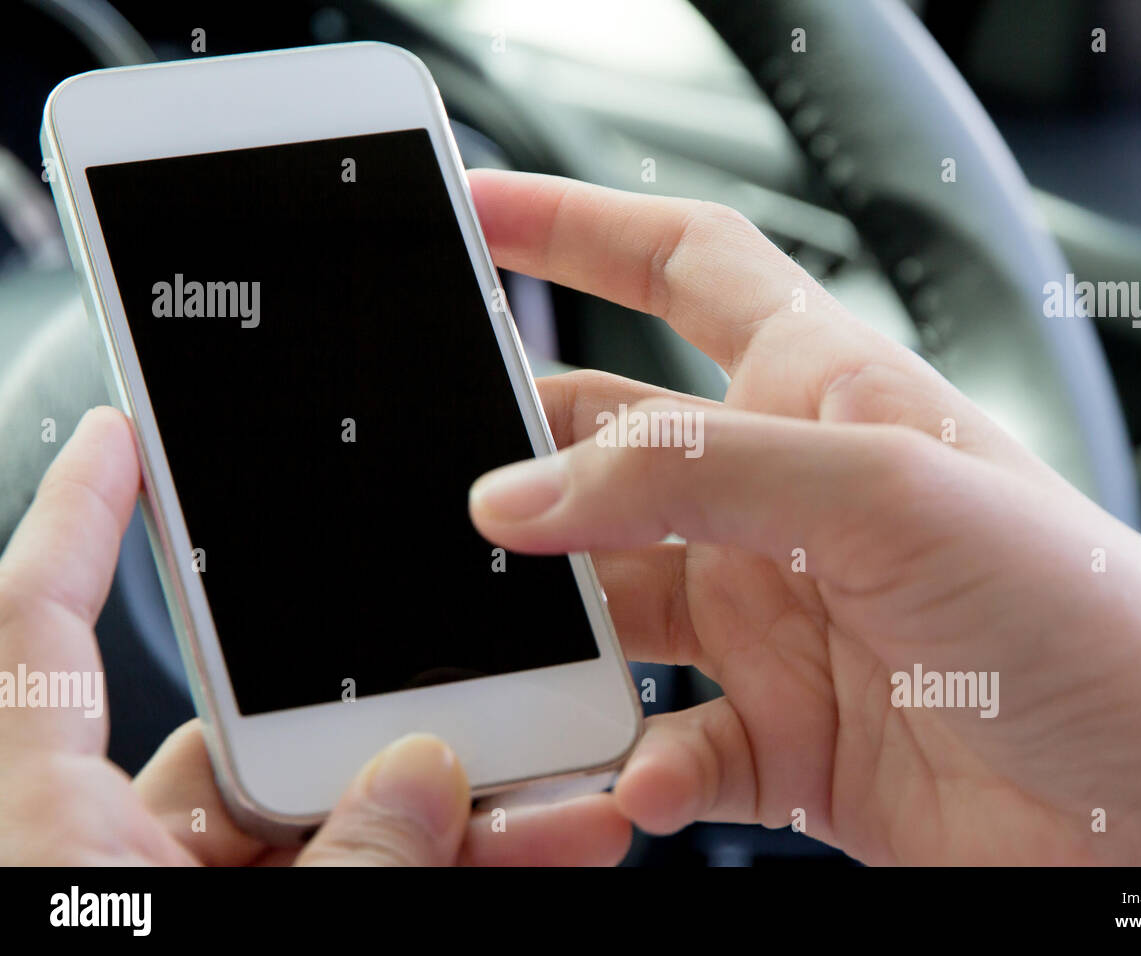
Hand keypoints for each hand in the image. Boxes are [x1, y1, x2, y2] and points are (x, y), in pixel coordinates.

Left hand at [0, 409, 630, 864]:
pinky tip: (565, 833)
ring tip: (574, 765)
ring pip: (356, 814)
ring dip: (479, 795)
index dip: (71, 525)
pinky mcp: (295, 925)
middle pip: (262, 729)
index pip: (34, 638)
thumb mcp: (233, 935)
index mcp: (51, 836)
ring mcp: (224, 892)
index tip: (121, 437)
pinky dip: (480, 857)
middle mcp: (133, 855)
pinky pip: (393, 876)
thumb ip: (339, 862)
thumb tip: (425, 770)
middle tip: (486, 657)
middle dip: (396, 697)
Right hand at [467, 169, 1140, 864]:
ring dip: (564, 643)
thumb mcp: (891, 493)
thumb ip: (694, 477)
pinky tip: (642, 776)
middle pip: (610, 452)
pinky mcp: (779, 739)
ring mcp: (777, 623)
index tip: (472, 211)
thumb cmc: (1089, 622)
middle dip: (526, 463)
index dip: (577, 227)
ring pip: (612, 611)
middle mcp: (785, 505)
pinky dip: (633, 767)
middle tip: (448, 488)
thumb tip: (525, 492)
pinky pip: (660, 747)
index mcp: (825, 396)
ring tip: (527, 665)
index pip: (684, 270)